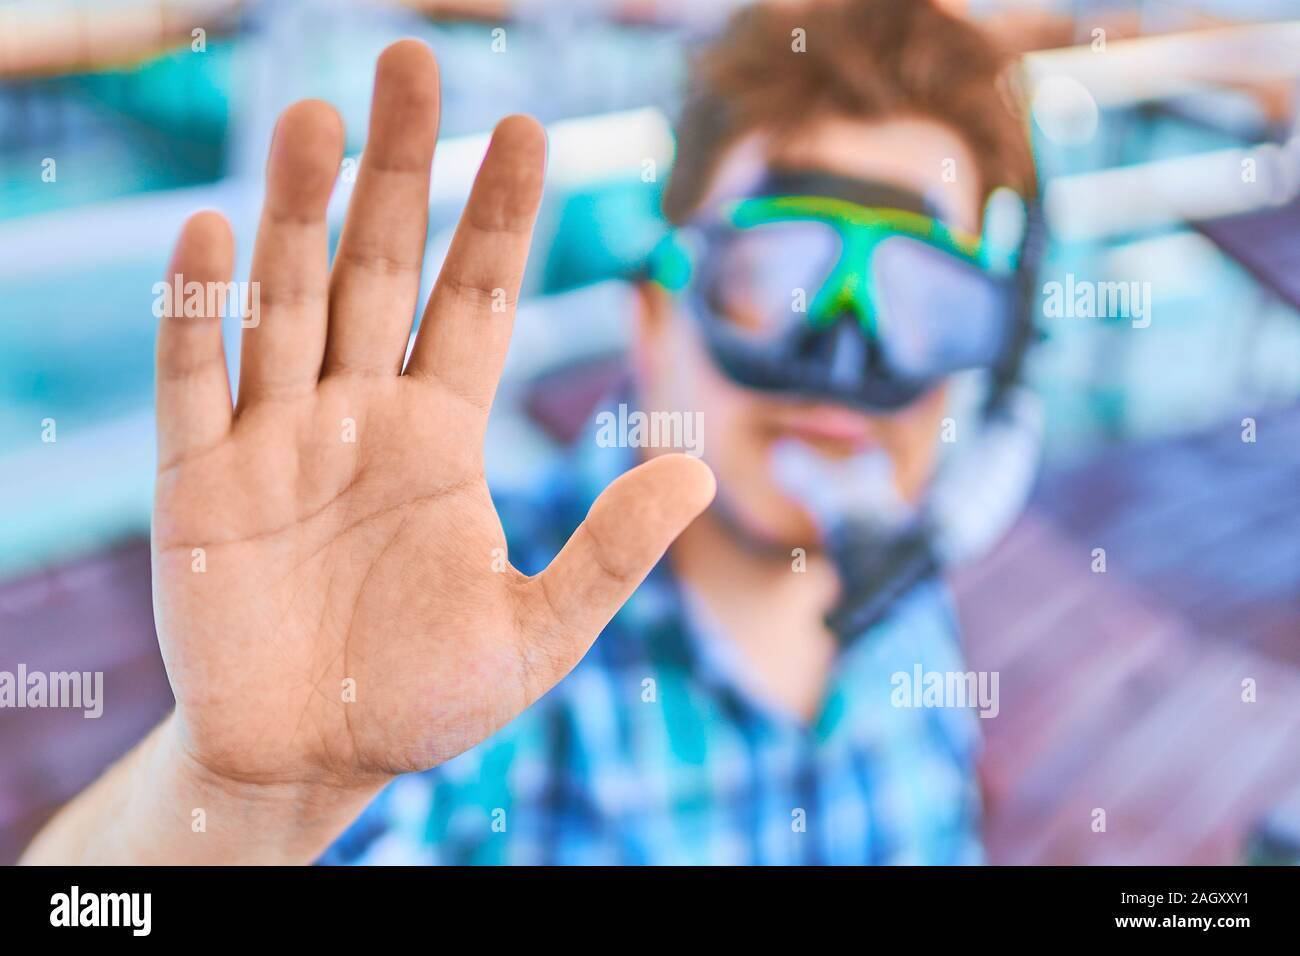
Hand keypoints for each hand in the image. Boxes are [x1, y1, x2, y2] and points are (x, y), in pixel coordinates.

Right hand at [152, 41, 713, 798]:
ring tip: (315, 117)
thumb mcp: (537, 634)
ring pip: (285, 300)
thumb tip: (701, 469)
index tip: (526, 128)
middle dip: (397, 170)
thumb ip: (609, 551)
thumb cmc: (424, 701)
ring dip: (296, 210)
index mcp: (441, 435)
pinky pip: (193, 379)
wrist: (311, 762)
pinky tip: (213, 230)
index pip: (475, 299)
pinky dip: (198, 310)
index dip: (498, 215)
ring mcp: (275, 438)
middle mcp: (360, 414)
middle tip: (412, 61)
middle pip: (377, 267)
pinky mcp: (197, 482)